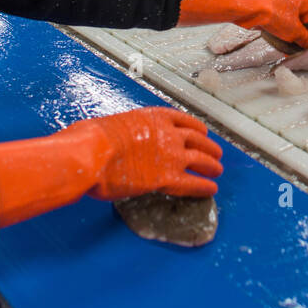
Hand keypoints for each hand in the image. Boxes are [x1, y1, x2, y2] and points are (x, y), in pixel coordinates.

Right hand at [88, 107, 222, 200]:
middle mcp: (168, 134)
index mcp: (154, 117)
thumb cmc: (90, 138)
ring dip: (212, 165)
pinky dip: (204, 186)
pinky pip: (193, 183)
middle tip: (215, 153)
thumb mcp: (111, 125)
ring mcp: (171, 156)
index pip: (183, 120)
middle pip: (197, 140)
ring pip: (201, 160)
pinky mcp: (166, 179)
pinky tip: (211, 189)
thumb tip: (114, 139)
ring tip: (217, 170)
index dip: (196, 127)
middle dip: (209, 147)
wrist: (90, 154)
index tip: (202, 132)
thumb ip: (123, 131)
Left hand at [179, 0, 307, 53]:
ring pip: (301, 29)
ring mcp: (287, 10)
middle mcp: (299, 4)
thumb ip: (306, 39)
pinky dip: (292, 41)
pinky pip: (288, 31)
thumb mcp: (293, 30)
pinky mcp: (275, 16)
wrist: (246, 6)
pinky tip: (292, 52)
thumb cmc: (271, 11)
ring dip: (305, 42)